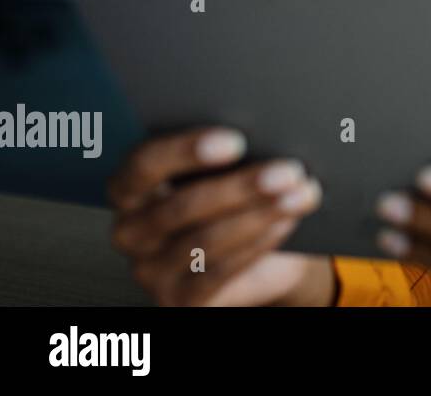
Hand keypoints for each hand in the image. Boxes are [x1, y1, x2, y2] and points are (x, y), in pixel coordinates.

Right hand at [107, 126, 335, 305]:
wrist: (258, 257)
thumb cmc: (235, 199)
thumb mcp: (227, 171)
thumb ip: (228, 154)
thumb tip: (266, 130)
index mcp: (130, 188)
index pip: (143, 165)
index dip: (186, 152)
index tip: (236, 140)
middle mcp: (130, 231)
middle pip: (178, 207)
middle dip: (239, 187)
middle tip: (287, 170)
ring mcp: (151, 271)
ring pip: (203, 241)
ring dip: (259, 215)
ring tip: (300, 194)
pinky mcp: (178, 301)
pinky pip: (218, 272)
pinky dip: (258, 243)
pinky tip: (286, 222)